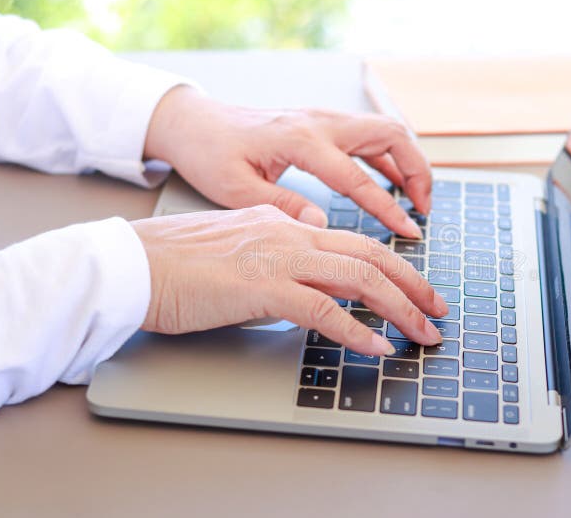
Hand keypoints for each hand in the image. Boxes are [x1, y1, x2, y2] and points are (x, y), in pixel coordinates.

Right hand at [131, 205, 447, 354]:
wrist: (133, 264)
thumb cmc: (177, 264)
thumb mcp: (239, 251)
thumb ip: (277, 261)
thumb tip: (306, 285)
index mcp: (284, 222)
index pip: (352, 241)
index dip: (392, 267)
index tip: (414, 289)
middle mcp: (289, 233)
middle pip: (370, 256)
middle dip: (412, 285)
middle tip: (437, 311)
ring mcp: (278, 257)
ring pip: (359, 278)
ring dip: (399, 309)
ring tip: (422, 333)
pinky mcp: (263, 286)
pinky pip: (325, 309)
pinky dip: (357, 331)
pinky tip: (378, 348)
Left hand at [143, 86, 429, 238]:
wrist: (195, 122)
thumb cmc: (210, 153)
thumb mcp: (236, 189)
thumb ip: (281, 206)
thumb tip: (320, 224)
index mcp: (301, 141)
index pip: (358, 178)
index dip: (387, 208)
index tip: (409, 231)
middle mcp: (320, 123)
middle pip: (391, 135)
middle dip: (418, 170)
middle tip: (425, 208)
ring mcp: (324, 119)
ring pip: (386, 132)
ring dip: (409, 162)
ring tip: (418, 200)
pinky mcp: (323, 124)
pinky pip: (369, 137)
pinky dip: (389, 160)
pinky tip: (394, 185)